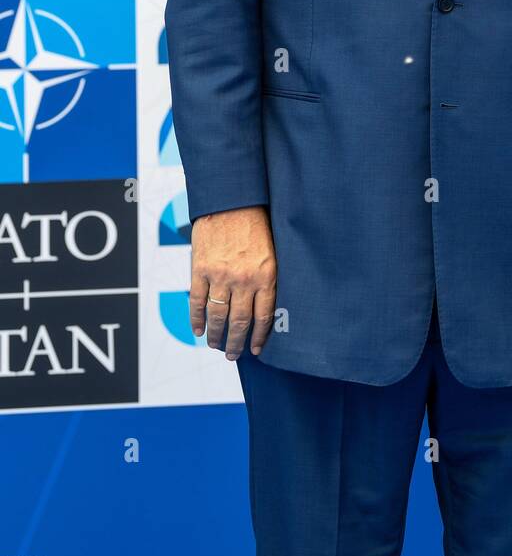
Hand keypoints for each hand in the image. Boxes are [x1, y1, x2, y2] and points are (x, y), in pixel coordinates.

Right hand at [189, 206, 276, 360]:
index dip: (259, 337)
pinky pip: (197, 301)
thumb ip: (268, 276)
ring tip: (215, 345)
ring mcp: (220, 275)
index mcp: (266, 274)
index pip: (263, 316)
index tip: (255, 350)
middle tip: (233, 355)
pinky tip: (197, 329)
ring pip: (217, 316)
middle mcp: (244, 279)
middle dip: (236, 343)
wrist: (230, 199)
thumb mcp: (272, 249)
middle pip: (240, 322)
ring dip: (215, 335)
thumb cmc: (256, 221)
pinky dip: (196, 318)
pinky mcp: (200, 269)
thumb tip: (265, 304)